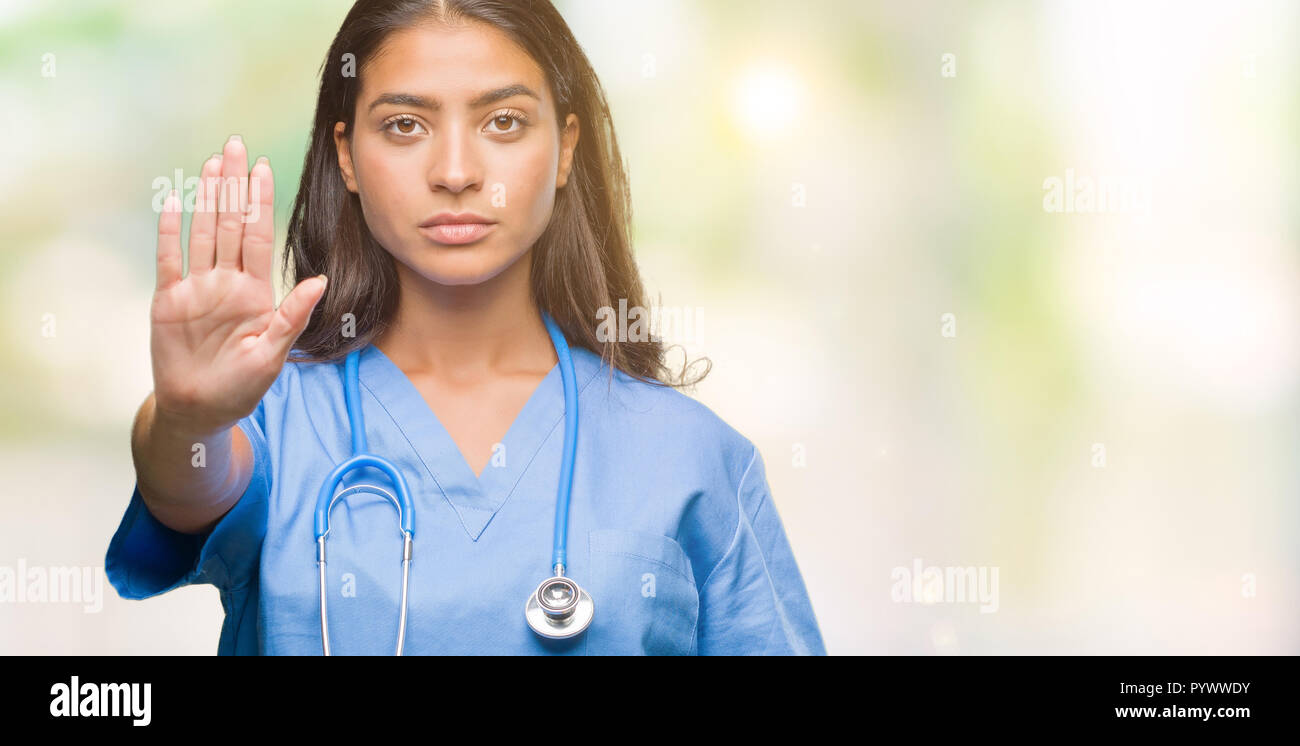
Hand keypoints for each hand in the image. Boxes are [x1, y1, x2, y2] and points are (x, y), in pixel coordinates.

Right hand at [150, 135, 325, 433]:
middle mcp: (225, 282)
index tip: (265, 168)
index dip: (261, 201)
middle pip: (230, 223)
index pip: (258, 235)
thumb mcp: (274, 353)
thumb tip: (322, 281)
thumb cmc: (242, 385)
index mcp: (254, 291)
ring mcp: (196, 288)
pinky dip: (170, 232)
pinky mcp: (168, 301)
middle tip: (237, 145)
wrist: (200, 409)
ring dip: (206, 197)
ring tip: (212, 163)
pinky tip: (175, 202)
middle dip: (234, 184)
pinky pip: (169, 260)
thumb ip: (293, 315)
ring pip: (202, 232)